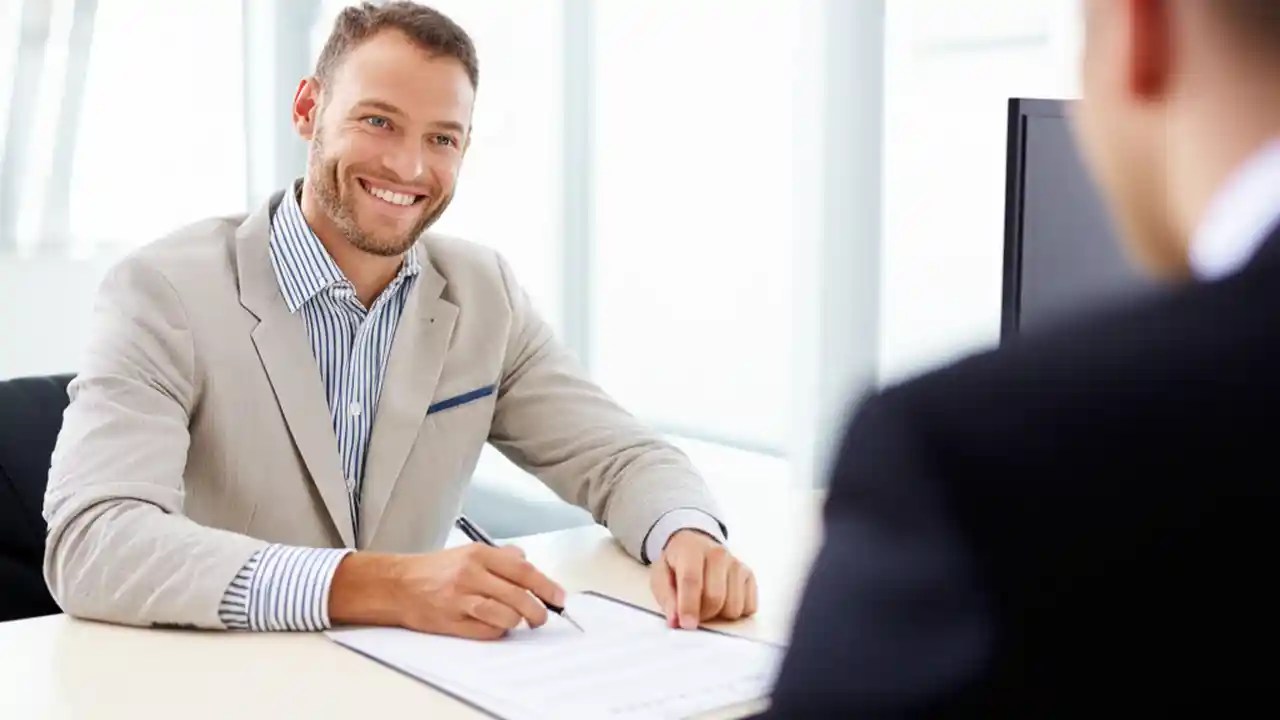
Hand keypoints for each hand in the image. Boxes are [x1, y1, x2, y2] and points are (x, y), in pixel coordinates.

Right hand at [329, 544, 565, 639]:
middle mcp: (471, 574)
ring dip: (518, 623)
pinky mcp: (451, 621)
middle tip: (542, 617)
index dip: (546, 586)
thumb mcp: (467, 552)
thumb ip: (499, 556)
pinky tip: (496, 627)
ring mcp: (461, 599)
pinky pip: (486, 632)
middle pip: (519, 596)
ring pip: (506, 616)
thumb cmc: (435, 570)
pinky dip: (497, 632)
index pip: (523, 571)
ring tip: (518, 622)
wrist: (398, 585)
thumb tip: (526, 560)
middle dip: (538, 611)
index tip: (559, 597)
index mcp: (479, 554)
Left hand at [649, 529, 757, 629]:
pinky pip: (749, 607)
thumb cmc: (677, 564)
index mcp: (692, 550)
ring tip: (708, 605)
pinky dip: (736, 612)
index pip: (692, 580)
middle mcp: (719, 554)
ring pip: (734, 606)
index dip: (688, 606)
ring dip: (720, 615)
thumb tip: (675, 621)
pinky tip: (724, 602)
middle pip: (715, 597)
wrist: (696, 545)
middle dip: (703, 614)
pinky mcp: (749, 576)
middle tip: (693, 613)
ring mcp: (737, 564)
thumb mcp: (660, 576)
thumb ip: (666, 598)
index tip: (686, 625)